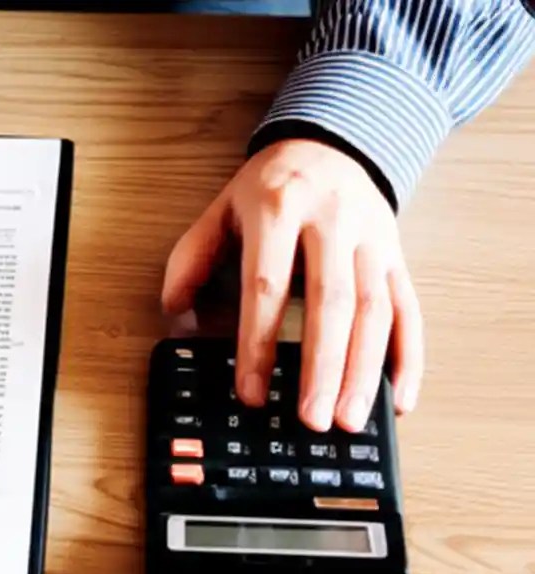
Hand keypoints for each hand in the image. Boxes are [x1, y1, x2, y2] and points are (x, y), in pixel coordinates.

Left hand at [161, 139, 424, 431]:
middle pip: (331, 303)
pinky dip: (409, 358)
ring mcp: (372, 240)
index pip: (268, 286)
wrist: (330, 142)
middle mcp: (333, 223)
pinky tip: (399, 398)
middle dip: (322, 368)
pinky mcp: (397, 256)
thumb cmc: (270, 187)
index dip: (258, 343)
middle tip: (311, 420)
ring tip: (351, 419)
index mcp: (280, 209)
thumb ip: (192, 260)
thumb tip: (175, 315)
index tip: (250, 392)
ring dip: (365, 371)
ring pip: (376, 311)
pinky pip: (409, 310)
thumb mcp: (221, 209)